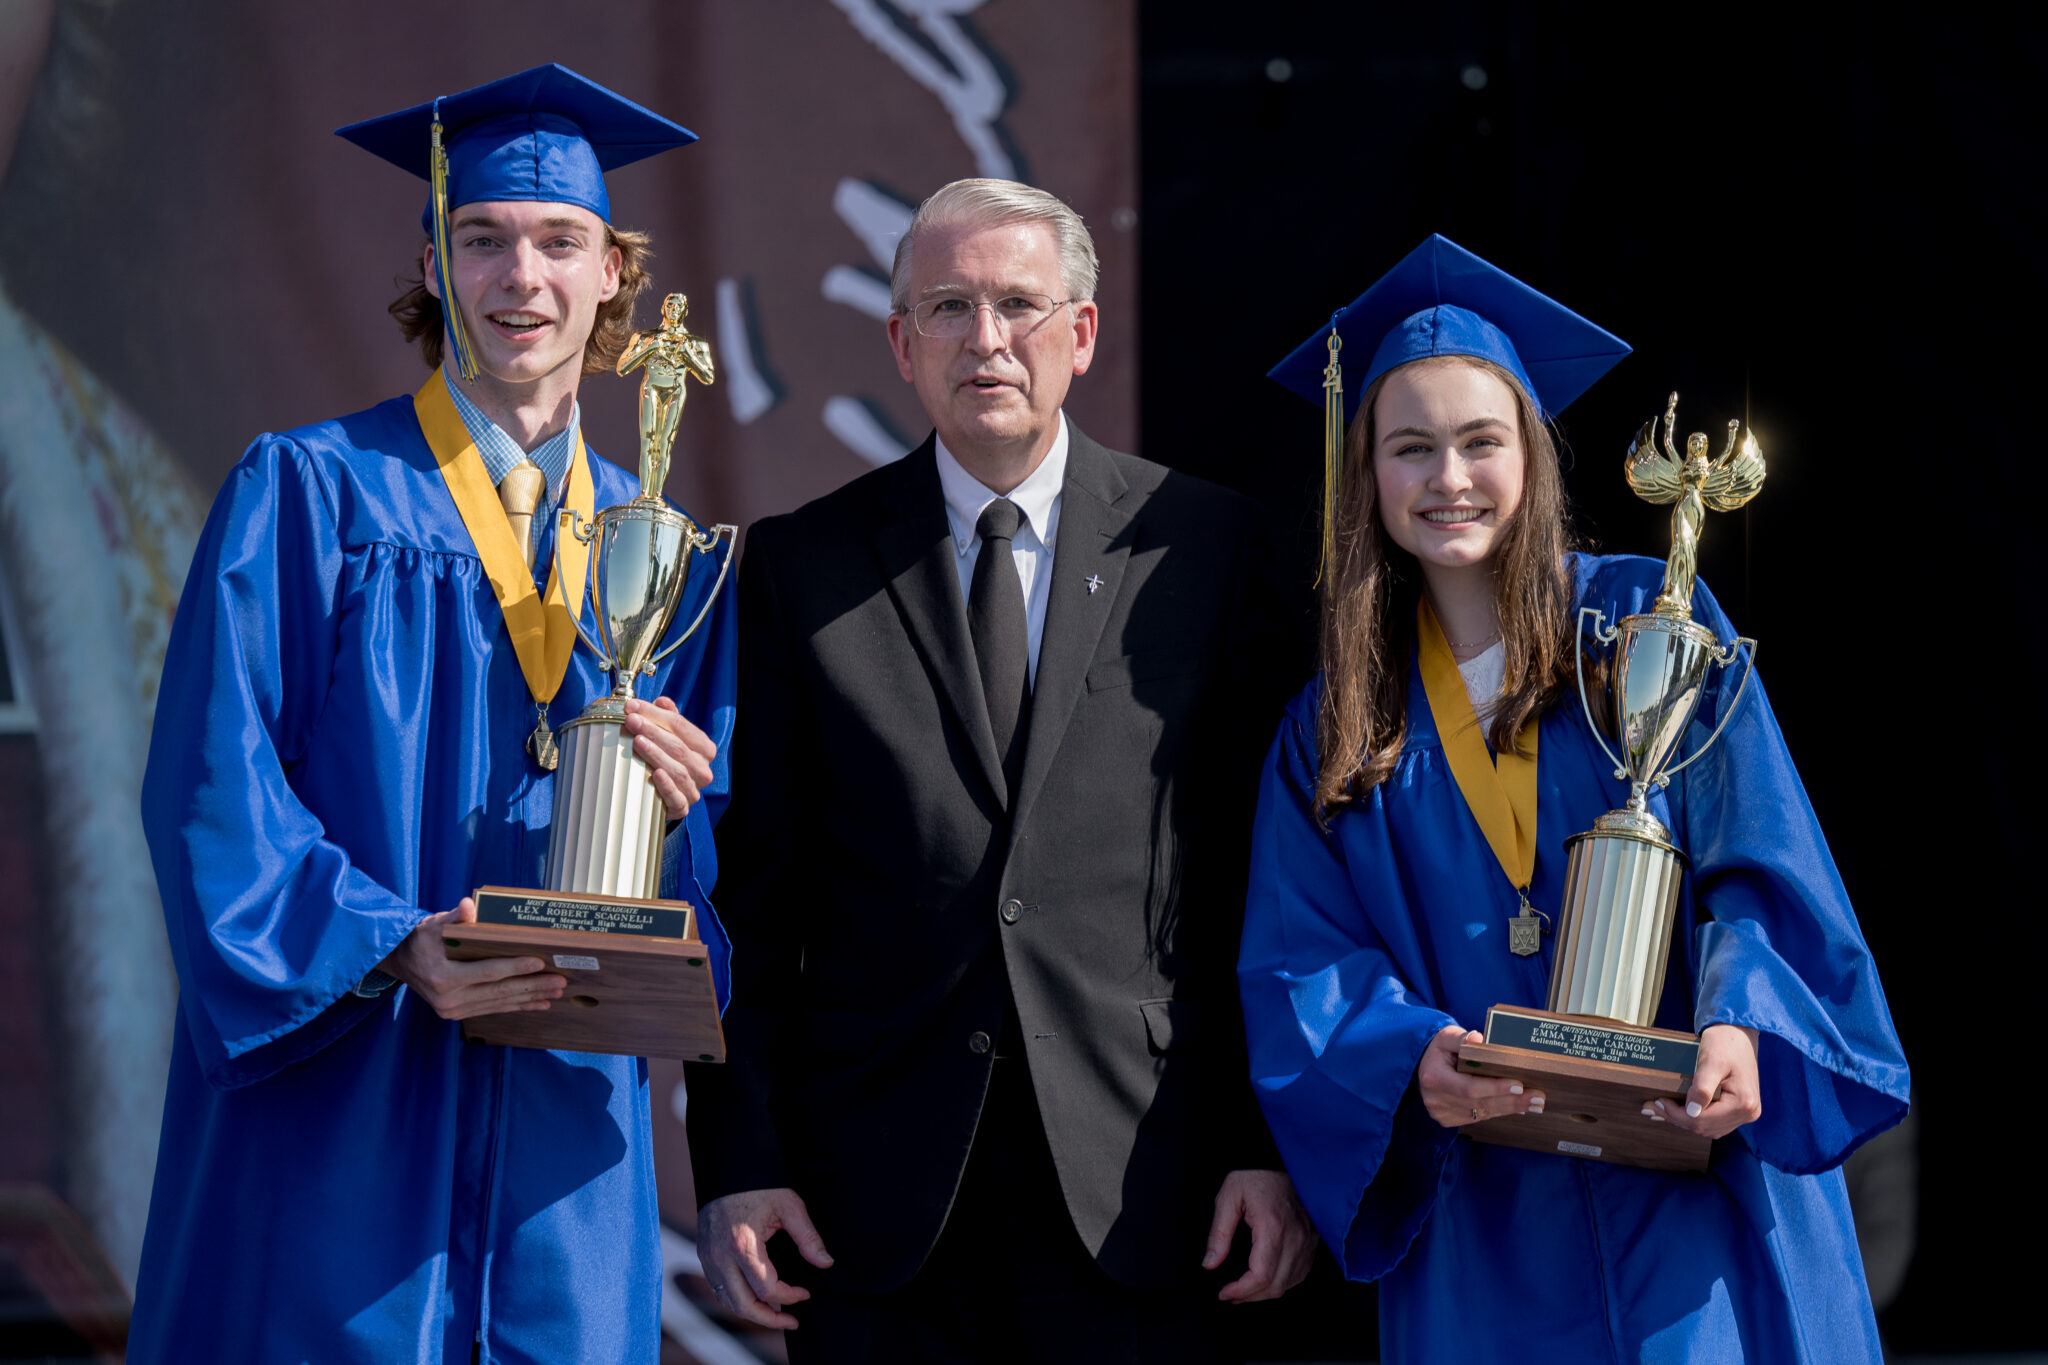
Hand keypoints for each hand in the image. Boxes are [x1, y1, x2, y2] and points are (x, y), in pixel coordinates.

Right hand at [379, 897, 565, 1020]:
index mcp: (443, 976)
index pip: (487, 972)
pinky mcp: (457, 1014)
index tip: (540, 962)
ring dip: (530, 997)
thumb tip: (468, 904)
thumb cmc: (420, 939)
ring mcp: (453, 1010)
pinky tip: (538, 1003)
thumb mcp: (431, 925)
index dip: (514, 967)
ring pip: (499, 1003)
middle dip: (532, 986)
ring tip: (556, 991)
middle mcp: (449, 999)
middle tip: (560, 980)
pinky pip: (493, 1009)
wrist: (400, 962)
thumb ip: (453, 917)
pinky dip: (517, 1006)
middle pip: (499, 991)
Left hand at [623, 696, 716, 819]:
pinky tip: (654, 774)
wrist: (665, 796)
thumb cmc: (668, 760)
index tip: (633, 706)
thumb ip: (668, 718)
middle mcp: (703, 769)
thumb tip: (661, 701)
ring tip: (638, 741)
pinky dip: (667, 786)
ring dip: (656, 754)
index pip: (681, 726)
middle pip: (678, 747)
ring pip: (677, 770)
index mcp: (704, 748)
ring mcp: (694, 790)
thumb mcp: (670, 736)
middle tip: (631, 721)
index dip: (656, 714)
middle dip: (652, 731)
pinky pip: (676, 798)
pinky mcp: (682, 807)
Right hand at [698, 1188, 833, 1329]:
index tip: (805, 1293)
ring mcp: (709, 1258)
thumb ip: (808, 1238)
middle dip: (769, 1319)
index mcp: (743, 1244)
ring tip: (775, 1315)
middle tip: (791, 1321)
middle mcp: (721, 1256)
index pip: (767, 1289)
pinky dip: (736, 1299)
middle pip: (743, 1305)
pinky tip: (755, 1299)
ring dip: (752, 1312)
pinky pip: (718, 1289)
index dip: (790, 1296)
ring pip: (728, 1301)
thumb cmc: (759, 1184)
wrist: (727, 1166)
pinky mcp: (704, 1255)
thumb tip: (825, 1262)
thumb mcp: (789, 1206)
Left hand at [1204, 1169, 1316, 1302]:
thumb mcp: (1228, 1197)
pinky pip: (1299, 1275)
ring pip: (1288, 1285)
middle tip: (1229, 1295)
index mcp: (1272, 1227)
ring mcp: (1307, 1242)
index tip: (1224, 1293)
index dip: (1240, 1291)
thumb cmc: (1255, 1176)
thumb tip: (1209, 1264)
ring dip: (1264, 1294)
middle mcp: (1295, 1238)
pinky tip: (1265, 1280)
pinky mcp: (1312, 1242)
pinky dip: (1281, 1284)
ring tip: (1244, 1291)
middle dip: (1249, 1297)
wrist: (1282, 1160)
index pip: (1260, 1276)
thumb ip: (1218, 1234)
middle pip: (1275, 1286)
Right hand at [1420, 1024, 1545, 1126]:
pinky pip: (1478, 1118)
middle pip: (1480, 1104)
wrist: (1423, 1064)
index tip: (1520, 1085)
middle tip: (1538, 1097)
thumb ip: (1462, 1038)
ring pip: (1482, 1113)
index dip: (1496, 1088)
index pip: (1470, 1087)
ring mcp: (1441, 1112)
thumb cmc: (1439, 1048)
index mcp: (1434, 1077)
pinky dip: (1498, 1112)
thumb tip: (1478, 1039)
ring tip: (1534, 1104)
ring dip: (1510, 1108)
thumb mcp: (1447, 1036)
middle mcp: (1435, 1099)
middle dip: (1512, 1100)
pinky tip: (1517, 1108)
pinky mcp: (1447, 1119)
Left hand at [1642, 1024, 1760, 1138]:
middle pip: (1705, 1127)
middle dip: (1677, 1118)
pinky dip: (1695, 1119)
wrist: (1738, 1033)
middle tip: (1653, 1107)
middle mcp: (1748, 1112)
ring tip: (1662, 1110)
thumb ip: (1702, 1088)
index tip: (1658, 1102)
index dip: (1676, 1114)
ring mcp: (1744, 1113)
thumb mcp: (1711, 1062)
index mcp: (1743, 1102)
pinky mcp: (1738, 1110)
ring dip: (1684, 1121)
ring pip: (1708, 1128)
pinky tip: (1679, 1111)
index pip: (1703, 1120)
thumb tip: (1691, 1112)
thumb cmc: (1725, 1042)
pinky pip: (1713, 1122)